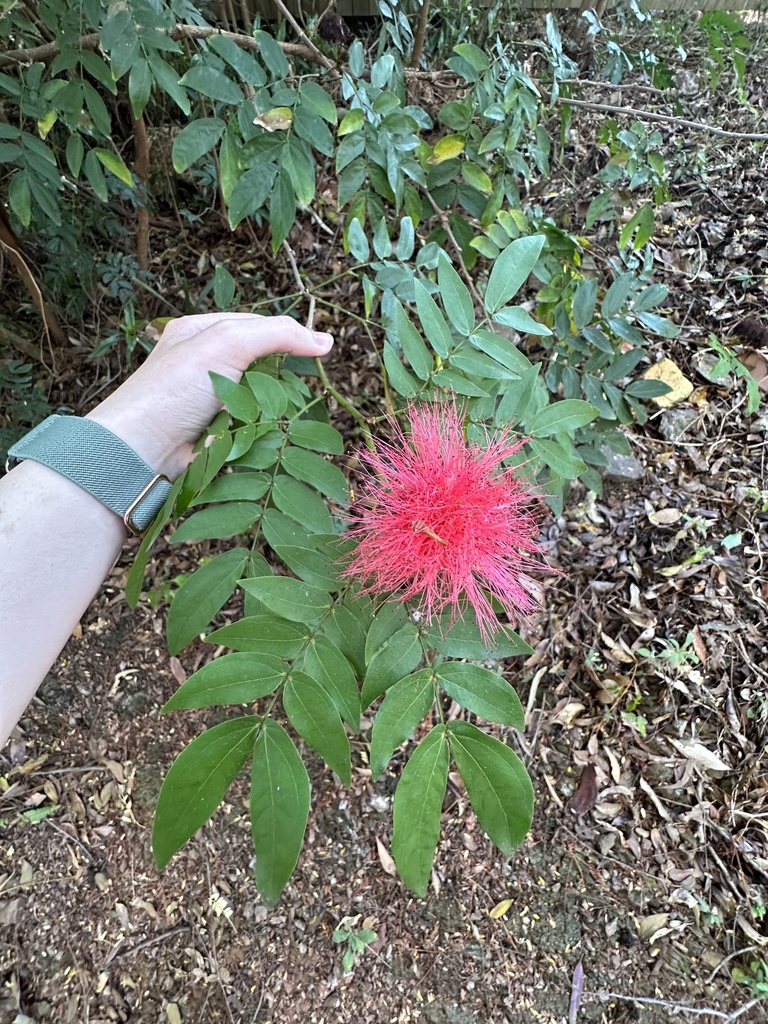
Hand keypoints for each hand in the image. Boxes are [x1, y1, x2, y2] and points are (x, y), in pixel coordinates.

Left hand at [86, 313, 333, 478]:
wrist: (142, 449)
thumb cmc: (174, 389)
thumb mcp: (226, 343)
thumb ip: (277, 334)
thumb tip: (325, 341)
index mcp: (200, 332)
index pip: (256, 325)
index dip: (286, 336)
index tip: (316, 351)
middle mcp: (203, 363)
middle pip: (261, 363)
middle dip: (276, 377)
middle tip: (290, 386)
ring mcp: (209, 400)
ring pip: (260, 398)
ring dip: (266, 408)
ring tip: (263, 412)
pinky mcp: (215, 433)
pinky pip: (250, 427)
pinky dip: (254, 431)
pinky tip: (250, 434)